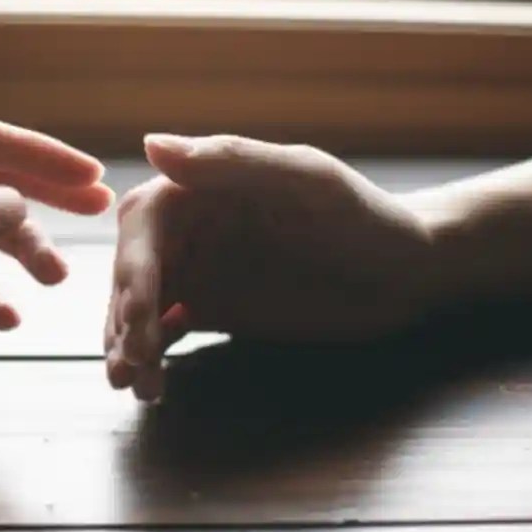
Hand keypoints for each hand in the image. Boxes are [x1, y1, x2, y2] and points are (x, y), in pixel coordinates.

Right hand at [105, 134, 437, 400]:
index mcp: (204, 185)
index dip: (133, 268)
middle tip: (133, 367)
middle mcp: (192, 225)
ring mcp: (199, 268)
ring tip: (137, 387)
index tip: (140, 315)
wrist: (407, 272)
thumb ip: (232, 161)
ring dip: (129, 344)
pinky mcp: (213, 307)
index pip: (145, 223)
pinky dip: (152, 355)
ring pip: (142, 304)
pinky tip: (152, 384)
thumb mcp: (305, 180)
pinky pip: (166, 329)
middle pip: (133, 269)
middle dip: (125, 318)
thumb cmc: (365, 213)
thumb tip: (152, 143)